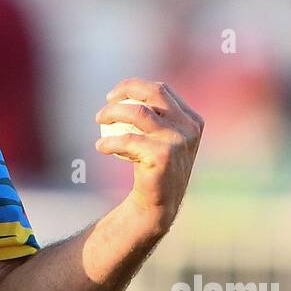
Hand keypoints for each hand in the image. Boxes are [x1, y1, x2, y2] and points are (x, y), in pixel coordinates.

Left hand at [94, 79, 203, 241]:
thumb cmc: (154, 168)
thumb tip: (128, 91)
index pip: (162, 90)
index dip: (135, 86)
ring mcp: (178, 141)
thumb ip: (156, 117)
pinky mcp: (163, 155)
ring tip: (98, 119)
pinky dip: (109, 141)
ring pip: (137, 112)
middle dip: (126, 90)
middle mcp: (189, 128)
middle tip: (106, 101)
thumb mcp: (163, 139)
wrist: (158, 204)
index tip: (114, 95)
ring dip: (112, 112)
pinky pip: (128, 141)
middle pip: (153, 93)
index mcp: (192, 120)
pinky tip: (100, 146)